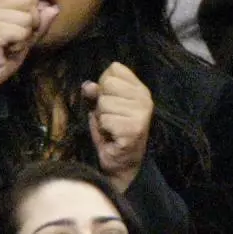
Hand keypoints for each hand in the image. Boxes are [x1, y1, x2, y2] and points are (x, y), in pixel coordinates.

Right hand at [0, 0, 58, 101]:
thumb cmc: (1, 58)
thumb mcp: (24, 38)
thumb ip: (39, 23)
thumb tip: (54, 7)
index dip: (31, 6)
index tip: (22, 24)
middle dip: (31, 21)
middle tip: (17, 37)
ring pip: (27, 18)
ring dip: (25, 36)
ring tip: (10, 45)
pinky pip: (21, 32)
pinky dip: (20, 45)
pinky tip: (7, 51)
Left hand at [82, 62, 153, 192]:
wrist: (122, 165)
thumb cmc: (112, 134)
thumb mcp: (102, 109)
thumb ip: (95, 94)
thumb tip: (87, 85)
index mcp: (140, 89)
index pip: (115, 68)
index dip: (104, 85)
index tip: (110, 102)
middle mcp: (145, 98)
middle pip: (107, 84)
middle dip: (101, 103)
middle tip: (110, 119)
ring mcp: (142, 113)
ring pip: (104, 103)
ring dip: (102, 119)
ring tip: (111, 129)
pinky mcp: (135, 128)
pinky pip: (105, 120)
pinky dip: (103, 130)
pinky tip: (113, 137)